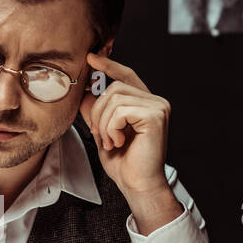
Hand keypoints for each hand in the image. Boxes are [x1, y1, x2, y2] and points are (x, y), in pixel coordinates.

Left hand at [78, 53, 171, 196]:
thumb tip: (84, 90)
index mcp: (145, 103)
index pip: (126, 76)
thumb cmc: (124, 163)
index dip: (108, 66)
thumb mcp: (102, 131)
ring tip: (109, 141)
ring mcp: (158, 107)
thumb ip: (95, 110)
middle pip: (113, 88)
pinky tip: (118, 142)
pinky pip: (120, 111)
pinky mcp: (155, 115)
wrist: (138, 185)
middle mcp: (155, 101)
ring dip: (103, 123)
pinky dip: (111, 128)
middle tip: (99, 135)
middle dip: (98, 112)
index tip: (91, 57)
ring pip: (114, 99)